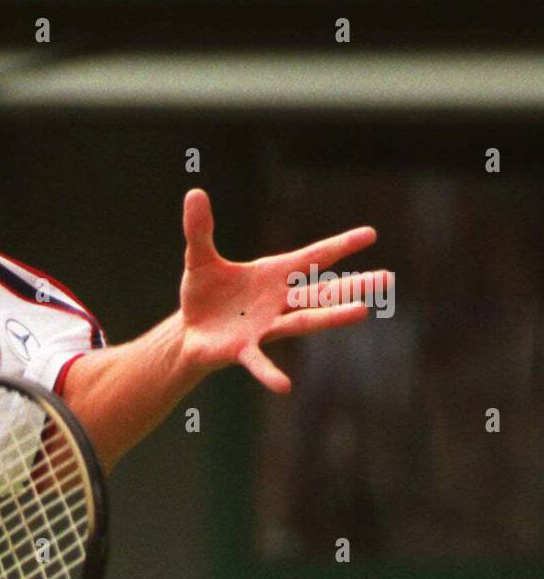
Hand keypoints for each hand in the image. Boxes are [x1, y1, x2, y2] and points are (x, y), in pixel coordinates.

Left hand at [178, 188, 392, 392]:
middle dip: (352, 286)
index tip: (370, 234)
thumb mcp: (199, 258)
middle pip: (320, 292)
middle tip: (388, 279)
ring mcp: (264, 327)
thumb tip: (195, 191)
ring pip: (303, 321)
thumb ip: (199, 228)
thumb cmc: (203, 295)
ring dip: (331, 317)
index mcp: (273, 275)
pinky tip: (285, 387)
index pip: (311, 258)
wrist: (189, 332)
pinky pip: (259, 362)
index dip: (339, 246)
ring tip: (362, 311)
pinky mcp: (243, 349)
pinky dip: (270, 374)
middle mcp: (277, 301)